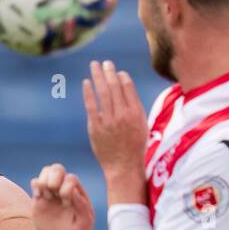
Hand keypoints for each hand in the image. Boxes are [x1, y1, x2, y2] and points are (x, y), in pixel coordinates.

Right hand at [30, 165, 95, 229]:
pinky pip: (35, 184)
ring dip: (43, 179)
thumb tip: (74, 192)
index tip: (66, 204)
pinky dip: (35, 186)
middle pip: (57, 169)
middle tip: (52, 190)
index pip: (70, 178)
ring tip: (44, 195)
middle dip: (54, 176)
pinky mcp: (39, 201)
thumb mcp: (84, 226)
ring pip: (46, 173)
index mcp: (77, 194)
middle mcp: (64, 191)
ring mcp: (51, 195)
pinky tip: (38, 198)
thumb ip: (83, 209)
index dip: (66, 188)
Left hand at [83, 60, 147, 192]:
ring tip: (95, 65)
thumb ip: (134, 106)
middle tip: (105, 62)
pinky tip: (86, 82)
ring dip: (98, 76)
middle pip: (114, 87)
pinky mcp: (96, 128)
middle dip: (109, 72)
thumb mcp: (142, 125)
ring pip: (103, 93)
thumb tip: (125, 87)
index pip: (128, 88)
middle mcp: (123, 115)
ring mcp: (108, 121)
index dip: (122, 77)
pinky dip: (89, 93)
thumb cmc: (134, 146)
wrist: (123, 167)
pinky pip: (92, 106)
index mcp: (136, 113)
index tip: (117, 71)